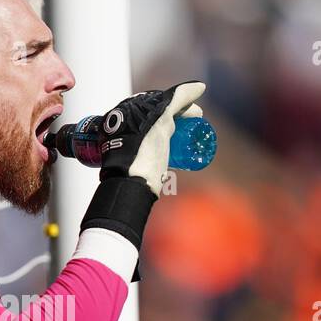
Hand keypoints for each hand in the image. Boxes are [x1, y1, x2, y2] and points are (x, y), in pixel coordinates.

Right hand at [79, 81, 206, 280]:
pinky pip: (177, 98)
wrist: (126, 183)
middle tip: (189, 119)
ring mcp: (144, 122)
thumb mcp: (126, 193)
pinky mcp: (159, 118)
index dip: (156, 127)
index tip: (167, 131)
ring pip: (168, 108)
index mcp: (122, 140)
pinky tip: (199, 89)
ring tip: (196, 114)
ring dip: (185, 108)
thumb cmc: (123, 192)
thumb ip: (124, 208)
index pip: (142, 127)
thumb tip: (122, 231)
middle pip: (156, 115)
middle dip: (174, 115)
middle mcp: (131, 127)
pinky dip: (189, 92)